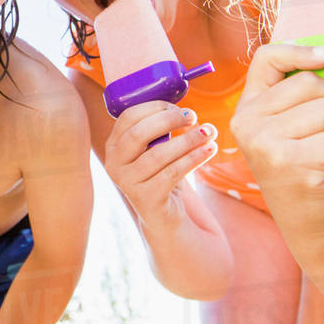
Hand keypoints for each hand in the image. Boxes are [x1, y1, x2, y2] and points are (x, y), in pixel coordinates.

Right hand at [103, 100, 216, 227]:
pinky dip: (194, 158)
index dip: (155, 108)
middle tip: (193, 116)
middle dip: (169, 120)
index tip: (180, 108)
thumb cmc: (161, 175)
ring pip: (159, 154)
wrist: (162, 216)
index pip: (128, 117)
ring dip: (187, 140)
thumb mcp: (154, 150)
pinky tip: (210, 149)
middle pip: (139, 134)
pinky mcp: (146, 198)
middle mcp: (114, 163)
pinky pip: (173, 173)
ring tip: (209, 132)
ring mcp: (128, 182)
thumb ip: (159, 130)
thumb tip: (185, 110)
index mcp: (114, 145)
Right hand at [230, 44, 323, 266]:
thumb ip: (314, 94)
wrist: (311, 226)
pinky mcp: (291, 165)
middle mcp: (247, 123)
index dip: (301, 51)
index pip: (267, 58)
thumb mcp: (302, 126)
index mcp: (247, 109)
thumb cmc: (311, 168)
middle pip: (312, 83)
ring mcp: (265, 144)